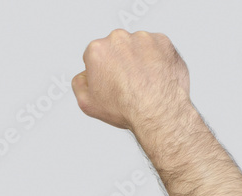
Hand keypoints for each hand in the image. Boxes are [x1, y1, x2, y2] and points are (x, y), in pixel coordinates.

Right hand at [72, 29, 191, 132]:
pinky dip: (156, 59)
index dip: (101, 72)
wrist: (159, 111)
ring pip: (137, 47)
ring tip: (144, 82)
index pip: (95, 56)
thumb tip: (83, 75)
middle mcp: (118, 38)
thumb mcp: (87, 103)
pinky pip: (156, 48)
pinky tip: (155, 76)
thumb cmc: (126, 108)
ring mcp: (142, 38)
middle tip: (128, 84)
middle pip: (116, 48)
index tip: (110, 83)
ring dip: (138, 60)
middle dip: (120, 62)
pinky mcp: (162, 41)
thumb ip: (79, 83)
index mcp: (97, 50)